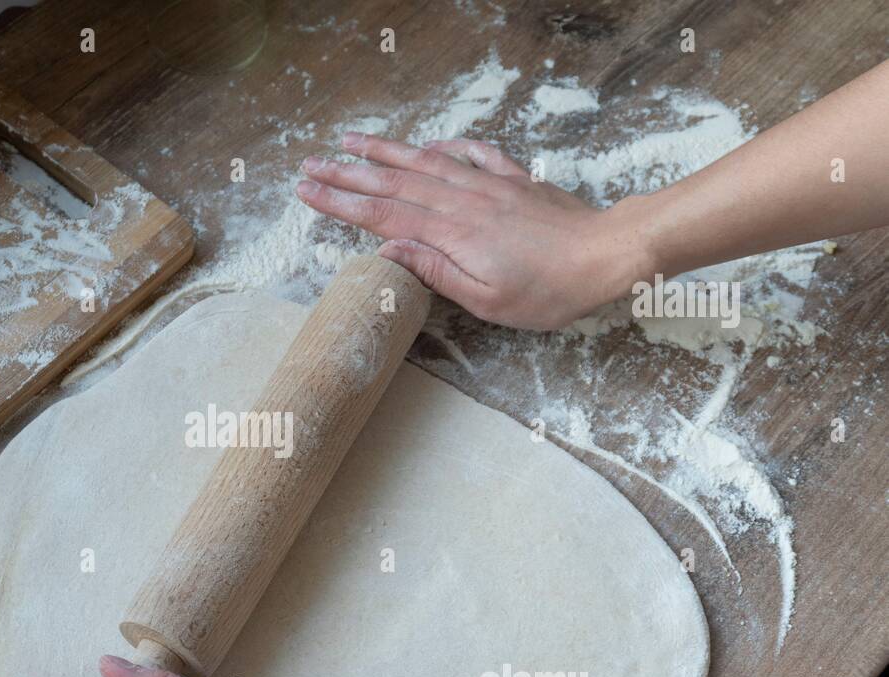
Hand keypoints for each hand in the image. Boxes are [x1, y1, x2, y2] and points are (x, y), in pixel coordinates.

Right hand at [295, 133, 652, 329]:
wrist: (608, 255)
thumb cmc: (550, 291)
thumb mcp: (486, 299)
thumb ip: (434, 271)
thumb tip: (387, 250)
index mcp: (450, 233)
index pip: (382, 213)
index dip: (341, 201)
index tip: (306, 191)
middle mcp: (462, 200)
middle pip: (393, 181)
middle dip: (347, 172)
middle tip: (309, 163)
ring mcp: (488, 185)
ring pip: (425, 160)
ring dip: (384, 150)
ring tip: (350, 140)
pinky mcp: (513, 180)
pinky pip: (471, 153)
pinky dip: (445, 145)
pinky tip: (428, 143)